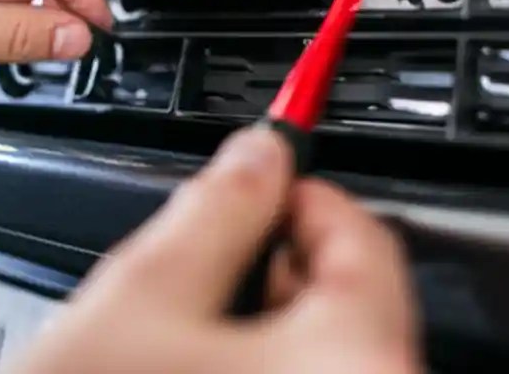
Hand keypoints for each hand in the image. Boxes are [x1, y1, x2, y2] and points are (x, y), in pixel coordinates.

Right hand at [10, 127, 421, 373]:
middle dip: (276, 265)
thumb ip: (215, 209)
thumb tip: (258, 155)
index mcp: (359, 366)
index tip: (258, 180)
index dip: (300, 192)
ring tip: (184, 338)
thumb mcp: (141, 299)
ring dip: (266, 326)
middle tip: (207, 261)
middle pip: (352, 303)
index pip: (366, 238)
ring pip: (326, 357)